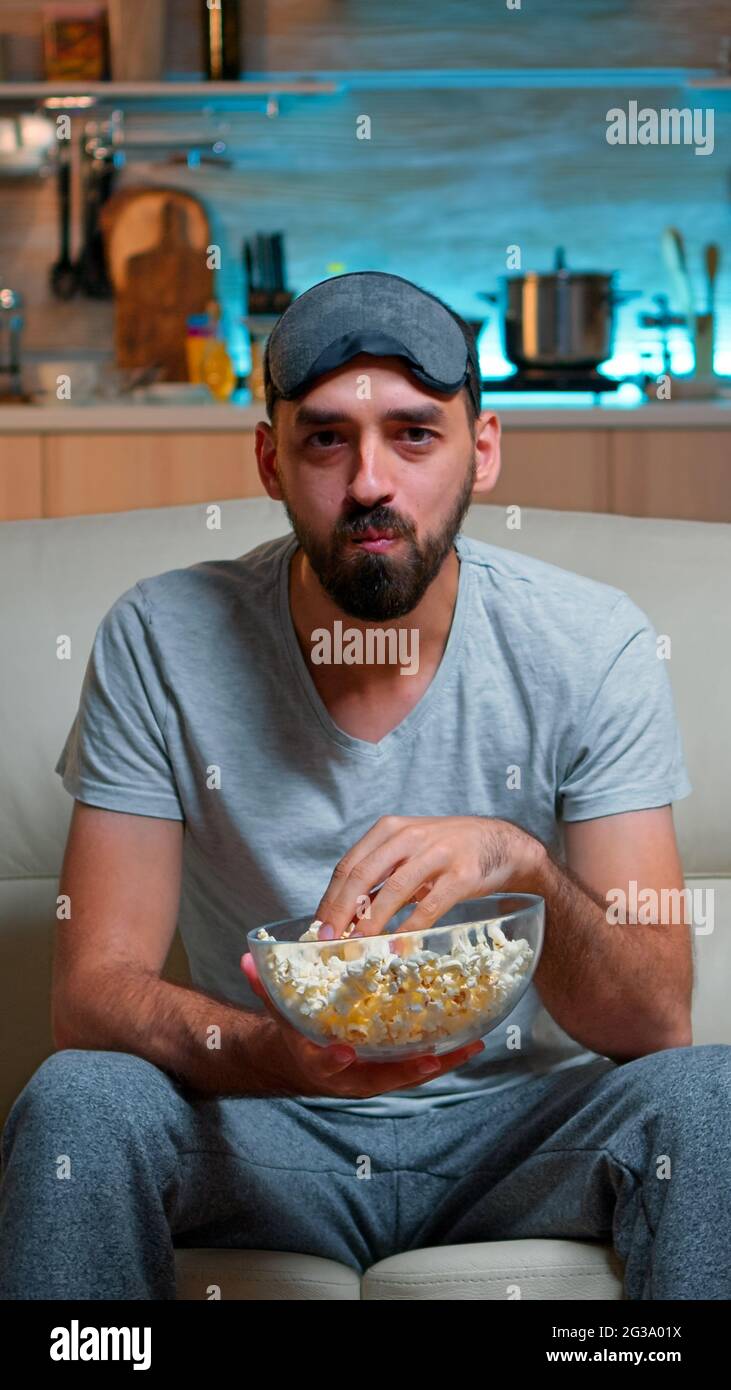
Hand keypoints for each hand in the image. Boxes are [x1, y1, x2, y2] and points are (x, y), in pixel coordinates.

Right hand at [240, 951, 483, 1099]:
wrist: (304, 1061)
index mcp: (320, 1063)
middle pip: (381, 1077)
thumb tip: (248, 959)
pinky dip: (446, 1055)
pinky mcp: (393, 1067)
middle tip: (432, 1059)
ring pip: (410, 1074)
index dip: (334, 1060)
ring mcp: (376, 1074)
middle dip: (407, 1070)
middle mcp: (352, 1076)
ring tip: (471, 1047)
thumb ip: (266, 987)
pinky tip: (473, 1041)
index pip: (325, 1064)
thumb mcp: (278, 1012)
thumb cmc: (294, 1034)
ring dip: (440, 1063)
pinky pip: (421, 1064)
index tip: (344, 1051)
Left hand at [313, 814, 543, 938]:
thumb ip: (379, 875)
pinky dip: (409, 929)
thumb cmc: (446, 850)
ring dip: (371, 921)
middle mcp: (409, 836)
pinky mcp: (461, 875)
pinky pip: (429, 906)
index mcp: (390, 829)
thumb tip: (343, 915)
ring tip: (356, 945)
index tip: (318, 926)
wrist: (500, 843)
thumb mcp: (408, 850)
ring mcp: (436, 854)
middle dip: (341, 911)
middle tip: (329, 939)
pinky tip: (396, 945)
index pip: (350, 865)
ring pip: (393, 890)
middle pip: (364, 875)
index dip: (330, 898)